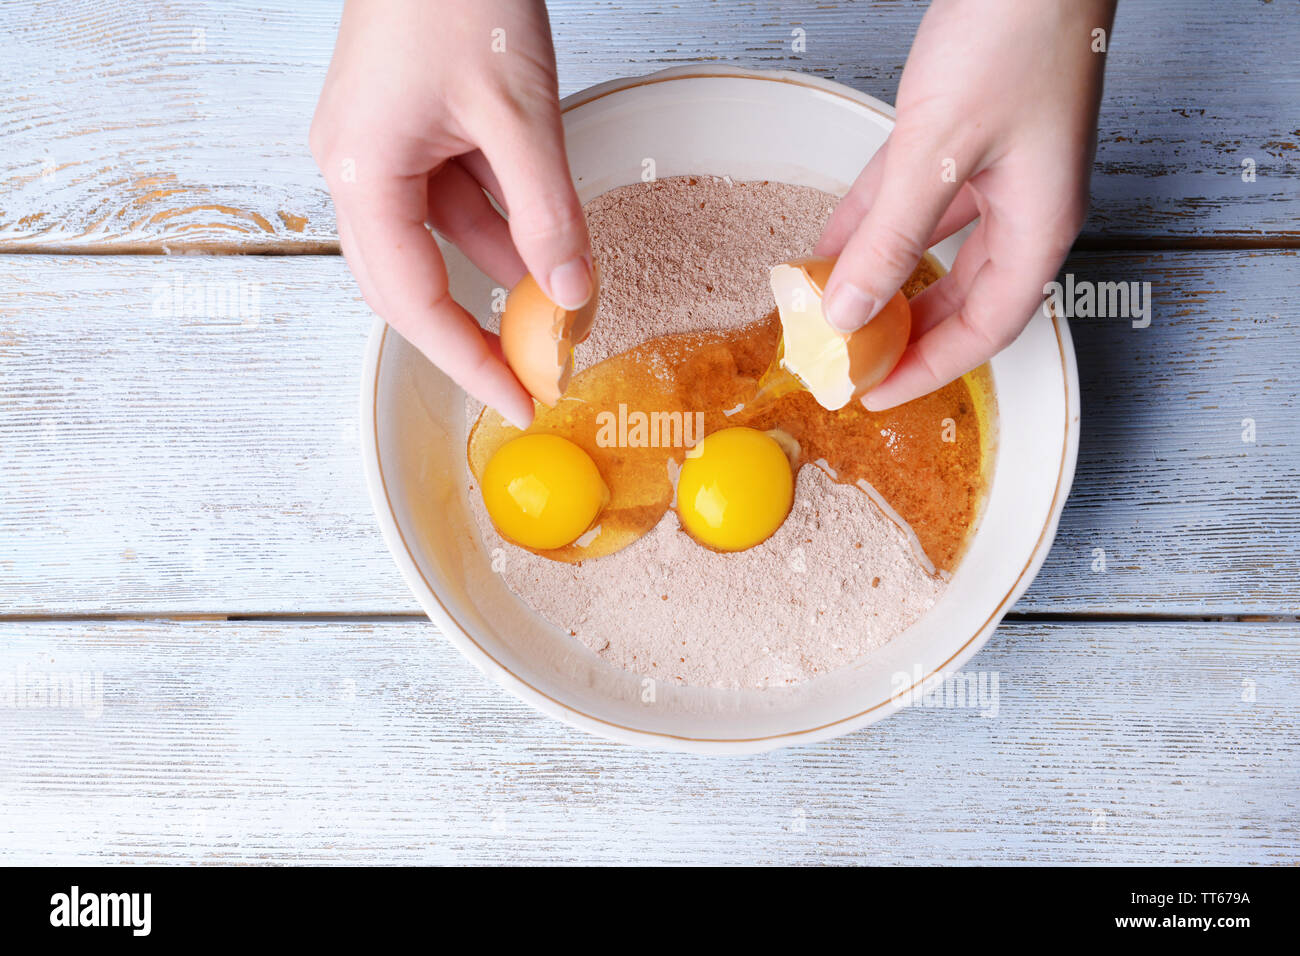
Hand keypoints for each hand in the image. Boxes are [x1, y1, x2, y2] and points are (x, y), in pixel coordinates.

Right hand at [311, 0, 592, 427]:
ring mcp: (375, 150)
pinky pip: (447, 201)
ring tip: (552, 308)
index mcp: (363, 174)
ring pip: (434, 242)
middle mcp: (355, 169)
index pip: (414, 302)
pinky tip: (537, 244)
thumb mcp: (520, 115)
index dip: (468, 361)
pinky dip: (493, 227)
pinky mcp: (402, 130)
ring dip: (492, 274)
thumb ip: (547, 214)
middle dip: (470, 331)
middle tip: (527, 374)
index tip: (515, 401)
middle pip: (407, 285)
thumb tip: (572, 294)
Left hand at [816, 0, 1114, 409]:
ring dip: (882, 279)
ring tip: (830, 308)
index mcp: (1040, 225)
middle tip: (850, 362)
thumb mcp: (938, 151)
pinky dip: (873, 225)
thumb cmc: (1016, 34)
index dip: (931, 370)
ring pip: (932, 251)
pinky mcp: (967, 139)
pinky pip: (912, 202)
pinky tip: (831, 242)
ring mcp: (997, 174)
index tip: (877, 395)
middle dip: (904, 333)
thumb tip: (847, 310)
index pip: (985, 328)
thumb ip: (890, 238)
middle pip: (960, 298)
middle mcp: (1024, 207)